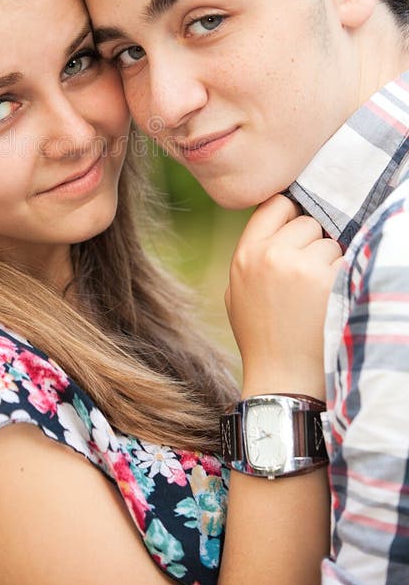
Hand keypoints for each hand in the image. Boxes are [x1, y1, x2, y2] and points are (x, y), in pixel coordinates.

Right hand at [225, 194, 342, 400]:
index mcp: (245, 254)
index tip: (298, 234)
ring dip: (330, 263)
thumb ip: (252, 256)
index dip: (290, 215)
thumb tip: (278, 227)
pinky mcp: (329, 282)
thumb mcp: (236, 292)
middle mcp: (271, 255)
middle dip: (312, 244)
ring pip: (330, 243)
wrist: (282, 379)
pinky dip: (345, 278)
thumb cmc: (260, 338)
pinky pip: (347, 261)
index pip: (274, 205)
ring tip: (318, 295)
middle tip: (307, 277)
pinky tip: (331, 301)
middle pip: (307, 223)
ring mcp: (301, 267)